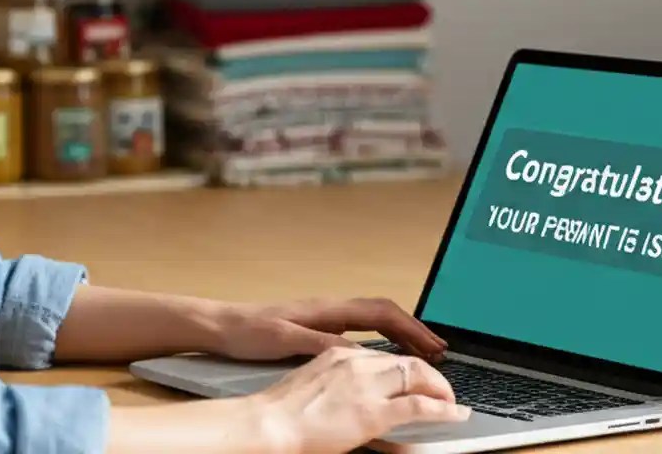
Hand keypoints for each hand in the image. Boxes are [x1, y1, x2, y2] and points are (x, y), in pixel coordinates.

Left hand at [212, 297, 447, 362]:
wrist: (222, 325)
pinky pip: (360, 327)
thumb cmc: (249, 332)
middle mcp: (330, 308)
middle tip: (439, 350)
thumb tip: (360, 350)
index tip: (434, 346)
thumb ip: (322, 343)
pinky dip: (381, 337)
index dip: (411, 329)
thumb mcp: (285, 341)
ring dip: (400, 332)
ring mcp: (324, 315)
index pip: (381, 314)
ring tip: (421, 351)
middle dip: (414, 329)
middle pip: (384, 312)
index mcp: (328, 309)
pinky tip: (383, 353)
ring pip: (374, 318)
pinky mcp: (317, 324)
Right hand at [253, 347, 470, 453]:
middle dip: (429, 375)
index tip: (413, 378)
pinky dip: (443, 408)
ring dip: (439, 388)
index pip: (384, 355)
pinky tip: (455, 413)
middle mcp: (356, 362)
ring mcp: (367, 386)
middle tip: (441, 390)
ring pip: (417, 377)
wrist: (268, 425)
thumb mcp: (310, 383)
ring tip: (450, 401)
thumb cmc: (278, 412)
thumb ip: (334, 381)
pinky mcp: (374, 412)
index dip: (405, 368)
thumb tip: (347, 394)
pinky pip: (419, 405)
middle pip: (405, 361)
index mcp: (339, 355)